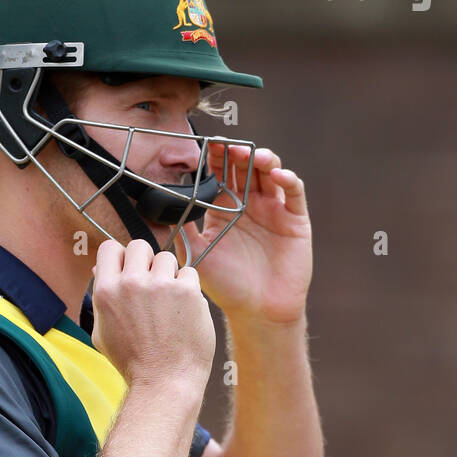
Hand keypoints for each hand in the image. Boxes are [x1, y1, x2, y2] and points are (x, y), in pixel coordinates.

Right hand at [90, 238, 214, 388]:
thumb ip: (101, 298)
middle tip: (152, 287)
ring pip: (166, 258)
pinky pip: (189, 273)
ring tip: (169, 304)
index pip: (110, 248)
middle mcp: (132, 283)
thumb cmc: (132, 362)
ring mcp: (161, 285)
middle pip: (139, 246)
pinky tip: (184, 310)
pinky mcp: (187, 291)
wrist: (164, 382)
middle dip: (146, 263)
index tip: (129, 270)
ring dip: (168, 275)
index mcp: (107, 291)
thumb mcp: (103, 332)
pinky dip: (188, 288)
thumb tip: (101, 269)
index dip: (121, 257)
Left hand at [178, 144, 312, 324]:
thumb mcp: (198, 258)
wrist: (259, 311)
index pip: (221, 174)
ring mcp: (274, 210)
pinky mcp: (295, 219)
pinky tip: (277, 176)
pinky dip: (288, 179)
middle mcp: (250, 205)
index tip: (208, 145)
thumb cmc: (228, 287)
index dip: (216, 158)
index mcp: (226, 210)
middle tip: (229, 146)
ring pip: (270, 173)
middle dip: (238, 153)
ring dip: (263, 159)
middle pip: (246, 167)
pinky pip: (294, 192)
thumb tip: (161, 211)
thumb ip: (182, 233)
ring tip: (253, 156)